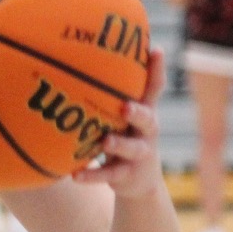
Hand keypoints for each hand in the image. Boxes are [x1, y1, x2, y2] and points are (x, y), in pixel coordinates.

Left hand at [75, 47, 165, 198]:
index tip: (156, 50)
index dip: (157, 70)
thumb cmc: (126, 135)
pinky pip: (109, 174)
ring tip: (105, 141)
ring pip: (132, 149)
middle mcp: (147, 132)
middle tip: (125, 106)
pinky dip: (92, 175)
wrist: (139, 181)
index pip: (155, 88)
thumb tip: (84, 56)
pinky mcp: (127, 175)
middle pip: (148, 120)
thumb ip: (112, 93)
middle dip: (138, 112)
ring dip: (119, 144)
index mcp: (145, 112)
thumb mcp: (124, 116)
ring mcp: (139, 154)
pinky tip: (75, 175)